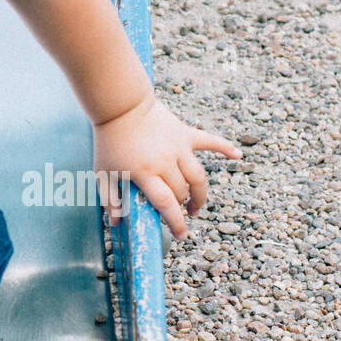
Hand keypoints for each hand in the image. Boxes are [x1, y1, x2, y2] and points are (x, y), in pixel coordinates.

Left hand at [91, 93, 240, 240]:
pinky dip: (225, 147)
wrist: (120, 105)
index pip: (167, 204)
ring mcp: (178, 147)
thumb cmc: (109, 140)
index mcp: (145, 173)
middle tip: (175, 210)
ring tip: (194, 204)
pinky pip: (209, 141)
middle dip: (180, 205)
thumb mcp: (102, 172)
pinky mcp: (185, 133)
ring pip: (198, 177)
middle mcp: (166, 162)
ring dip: (199, 193)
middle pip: (182, 191)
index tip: (181, 235)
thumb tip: (116, 223)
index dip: (175, 222)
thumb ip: (109, 199)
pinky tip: (238, 155)